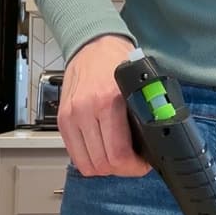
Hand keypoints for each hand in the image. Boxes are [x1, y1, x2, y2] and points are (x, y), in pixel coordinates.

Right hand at [57, 35, 151, 176]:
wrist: (92, 45)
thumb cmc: (117, 61)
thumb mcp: (139, 85)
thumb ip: (145, 112)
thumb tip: (153, 142)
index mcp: (108, 101)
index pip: (117, 154)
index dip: (133, 168)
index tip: (141, 165)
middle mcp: (85, 110)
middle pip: (101, 163)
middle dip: (121, 169)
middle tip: (132, 163)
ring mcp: (71, 116)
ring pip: (86, 164)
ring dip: (103, 167)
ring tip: (117, 158)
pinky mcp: (62, 119)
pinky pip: (73, 153)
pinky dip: (88, 158)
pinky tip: (101, 149)